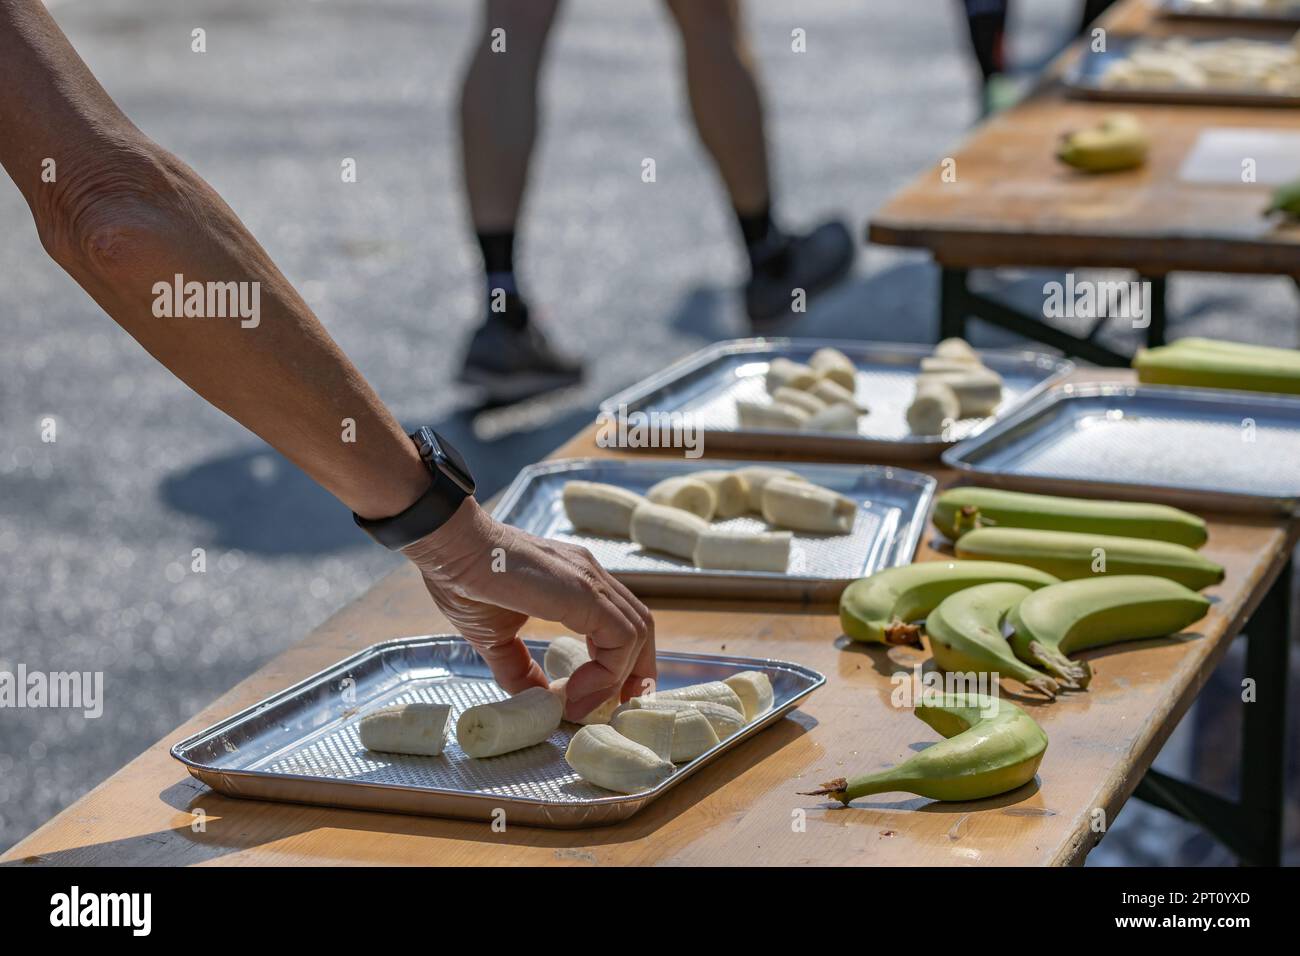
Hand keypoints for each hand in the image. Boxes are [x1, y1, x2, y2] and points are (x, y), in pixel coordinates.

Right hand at [401, 498, 655, 719]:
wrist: (449, 547)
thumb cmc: (464, 580)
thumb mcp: (495, 638)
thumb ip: (518, 669)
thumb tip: (535, 701)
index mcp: (575, 584)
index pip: (622, 623)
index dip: (622, 664)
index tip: (600, 697)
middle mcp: (590, 577)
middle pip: (640, 627)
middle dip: (635, 673)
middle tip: (612, 708)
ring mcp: (590, 580)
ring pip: (637, 633)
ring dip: (618, 677)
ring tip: (582, 704)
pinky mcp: (583, 591)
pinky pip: (619, 637)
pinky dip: (608, 671)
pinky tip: (574, 691)